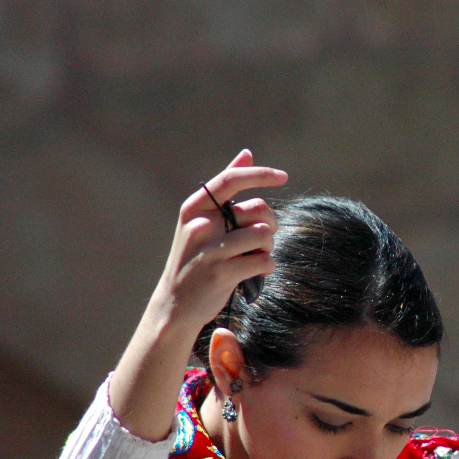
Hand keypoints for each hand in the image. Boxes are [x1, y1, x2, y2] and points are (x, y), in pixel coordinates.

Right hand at [149, 149, 287, 333]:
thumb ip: (224, 190)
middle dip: (270, 224)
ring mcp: (210, 250)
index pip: (231, 180)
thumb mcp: (202, 221)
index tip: (283, 176)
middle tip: (262, 239)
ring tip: (254, 257)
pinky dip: (267, 266)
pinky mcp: (222, 274)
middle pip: (258, 210)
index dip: (260, 175)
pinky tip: (255, 272)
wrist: (175, 304)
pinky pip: (264, 261)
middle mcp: (200, 225)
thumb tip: (247, 153)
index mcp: (195, 207)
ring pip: (264, 234)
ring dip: (268, 248)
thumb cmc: (195, 258)